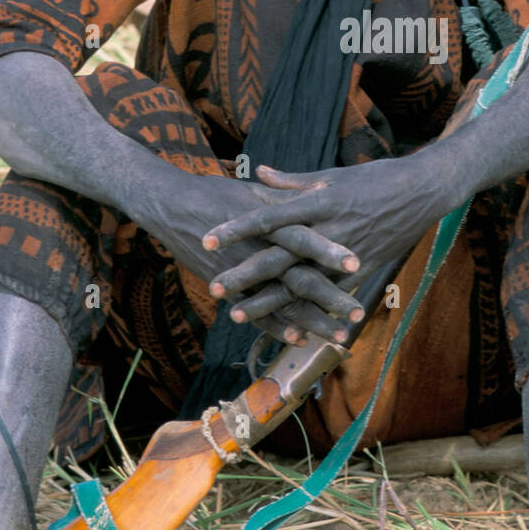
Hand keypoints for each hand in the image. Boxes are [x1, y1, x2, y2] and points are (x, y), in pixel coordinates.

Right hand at [140, 170, 364, 347]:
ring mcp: (242, 273)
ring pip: (282, 301)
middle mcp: (258, 251)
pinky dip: (277, 327)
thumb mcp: (256, 192)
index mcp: (269, 222)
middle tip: (358, 313)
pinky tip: (299, 339)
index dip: (328, 251)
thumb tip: (321, 190)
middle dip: (330, 297)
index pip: (304, 237)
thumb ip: (289, 195)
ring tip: (339, 335)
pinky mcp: (230, 289)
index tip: (357, 263)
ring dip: (312, 320)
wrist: (170, 206)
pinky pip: (255, 314)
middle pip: (299, 277)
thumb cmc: (216, 193)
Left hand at [204, 154, 447, 336]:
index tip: (207, 237)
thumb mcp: (331, 175)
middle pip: (279, 257)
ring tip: (235, 314)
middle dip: (244, 273)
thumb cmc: (375, 178)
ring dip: (267, 302)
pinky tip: (285, 331)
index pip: (268, 216)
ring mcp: (344, 256)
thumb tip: (258, 173)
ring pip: (299, 285)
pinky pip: (328, 298)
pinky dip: (307, 315)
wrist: (422, 192)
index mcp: (318, 201)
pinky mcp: (359, 272)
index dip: (237, 228)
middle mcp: (328, 231)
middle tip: (213, 286)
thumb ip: (291, 181)